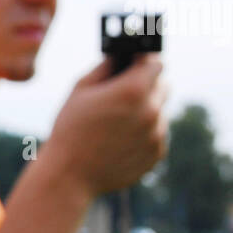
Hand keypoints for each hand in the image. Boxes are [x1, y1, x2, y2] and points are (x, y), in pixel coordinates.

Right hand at [42, 54, 168, 198]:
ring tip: (118, 123)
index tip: (137, 63)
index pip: (156, 63)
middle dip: (147, 85)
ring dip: (146, 110)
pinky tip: (121, 139)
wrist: (69, 175)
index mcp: (133, 90)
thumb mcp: (80, 90)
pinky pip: (157, 134)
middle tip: (125, 93)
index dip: (144, 61)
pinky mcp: (157, 153)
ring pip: (160, 111)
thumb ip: (104, 68)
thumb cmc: (70, 130)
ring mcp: (157, 134)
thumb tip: (118, 57)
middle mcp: (151, 111)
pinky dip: (145, 133)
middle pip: (163, 85)